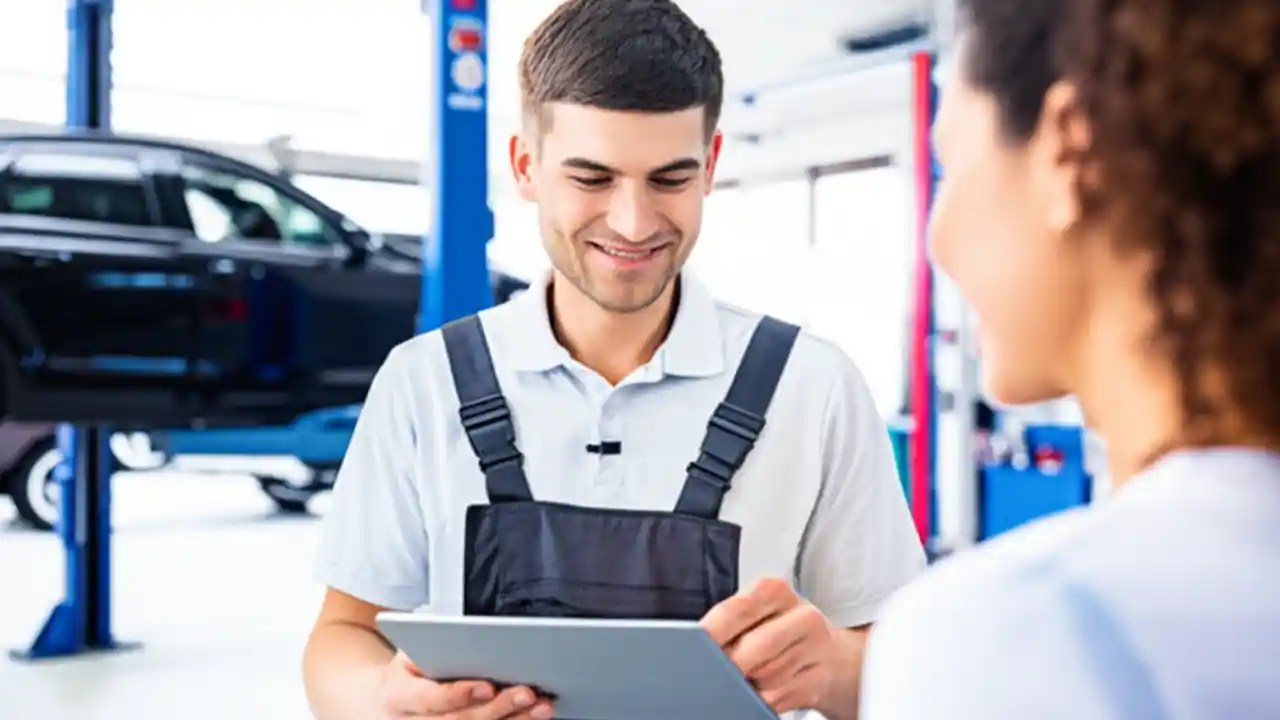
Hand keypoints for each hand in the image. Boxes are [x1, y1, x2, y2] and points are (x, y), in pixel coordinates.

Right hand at [379, 650, 555, 718]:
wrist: (386, 701)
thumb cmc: (407, 670)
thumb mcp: (409, 650)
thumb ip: (434, 642)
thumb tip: (468, 631)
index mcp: (398, 694)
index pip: (429, 699)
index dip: (459, 695)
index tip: (487, 686)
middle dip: (497, 708)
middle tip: (527, 693)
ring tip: (543, 706)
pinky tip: (533, 716)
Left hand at [701, 578, 840, 715]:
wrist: (832, 656)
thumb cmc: (780, 630)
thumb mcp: (756, 616)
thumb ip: (728, 624)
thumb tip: (696, 646)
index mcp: (775, 591)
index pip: (735, 610)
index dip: (710, 633)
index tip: (690, 648)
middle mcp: (802, 615)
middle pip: (755, 647)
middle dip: (730, 664)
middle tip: (711, 672)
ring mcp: (817, 648)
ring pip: (767, 676)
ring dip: (749, 683)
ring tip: (746, 677)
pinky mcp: (820, 680)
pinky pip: (779, 697)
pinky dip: (761, 700)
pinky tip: (760, 691)